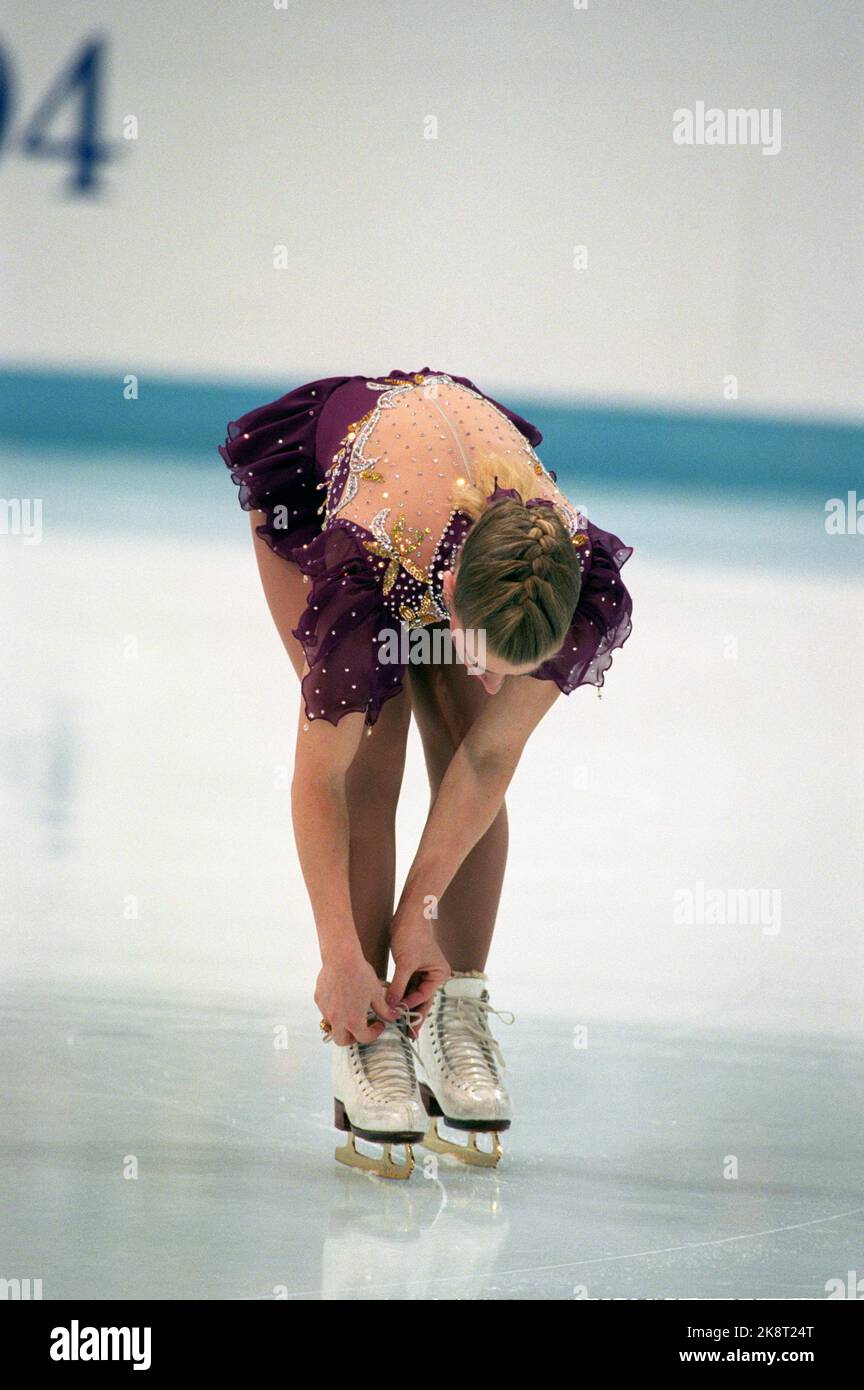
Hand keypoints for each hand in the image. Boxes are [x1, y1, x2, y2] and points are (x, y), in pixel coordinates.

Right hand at [314, 950, 398, 1046]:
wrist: (341, 958)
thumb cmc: (360, 974)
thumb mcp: (377, 993)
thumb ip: (384, 1009)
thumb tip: (393, 1016)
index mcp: (353, 1021)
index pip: (364, 1038)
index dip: (374, 1034)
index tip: (379, 1024)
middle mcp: (337, 1019)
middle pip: (342, 1041)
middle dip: (353, 1039)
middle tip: (361, 1029)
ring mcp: (325, 1010)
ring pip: (333, 1025)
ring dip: (342, 1024)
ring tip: (352, 1010)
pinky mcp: (318, 999)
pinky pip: (326, 1011)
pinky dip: (334, 1010)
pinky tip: (342, 998)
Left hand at [387, 919, 450, 1034]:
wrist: (408, 915)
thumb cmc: (411, 935)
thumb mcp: (405, 963)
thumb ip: (398, 986)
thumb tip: (390, 1006)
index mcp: (439, 974)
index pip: (424, 996)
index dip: (410, 1006)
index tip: (398, 1017)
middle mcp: (434, 975)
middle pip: (423, 999)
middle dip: (414, 1015)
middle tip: (408, 1035)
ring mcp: (424, 972)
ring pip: (414, 994)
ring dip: (406, 1006)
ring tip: (400, 1025)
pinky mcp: (413, 968)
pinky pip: (408, 986)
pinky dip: (401, 995)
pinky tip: (394, 1007)